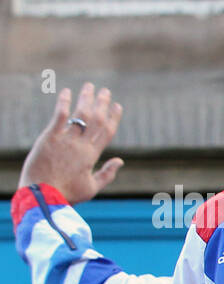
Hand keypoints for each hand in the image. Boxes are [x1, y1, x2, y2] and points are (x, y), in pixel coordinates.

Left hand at [18, 84, 123, 203]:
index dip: (114, 117)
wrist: (43, 196)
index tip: (118, 106)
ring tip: (89, 86)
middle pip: (96, 120)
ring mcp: (65, 140)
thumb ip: (107, 173)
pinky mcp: (49, 138)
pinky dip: (64, 103)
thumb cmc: (67, 195)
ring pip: (81, 115)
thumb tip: (120, 160)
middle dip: (102, 104)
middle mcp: (81, 145)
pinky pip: (59, 117)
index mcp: (92, 156)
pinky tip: (67, 92)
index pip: (107, 132)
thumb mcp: (91, 188)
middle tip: (106, 91)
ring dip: (86, 99)